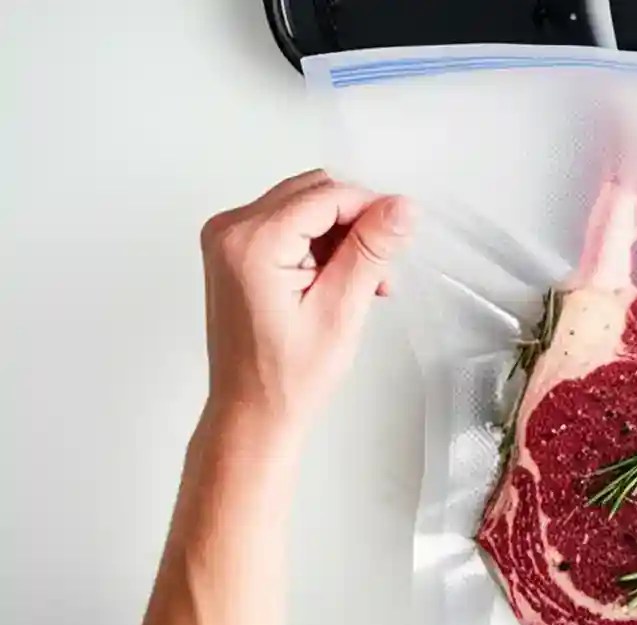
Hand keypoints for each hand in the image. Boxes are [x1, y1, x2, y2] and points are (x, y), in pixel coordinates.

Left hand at [199, 170, 413, 445]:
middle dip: (355, 222)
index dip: (370, 209)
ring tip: (362, 283)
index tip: (397, 239)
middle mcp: (231, 230)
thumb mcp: (341, 311)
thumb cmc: (288, 378)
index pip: (327, 194)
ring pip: (304, 205)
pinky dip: (319, 243)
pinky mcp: (233, 250)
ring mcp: (227, 239)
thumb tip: (401, 207)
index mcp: (253, 243)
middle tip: (379, 269)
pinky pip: (288, 224)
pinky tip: (338, 280)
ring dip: (341, 234)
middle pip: (313, 191)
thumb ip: (370, 250)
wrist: (252, 413)